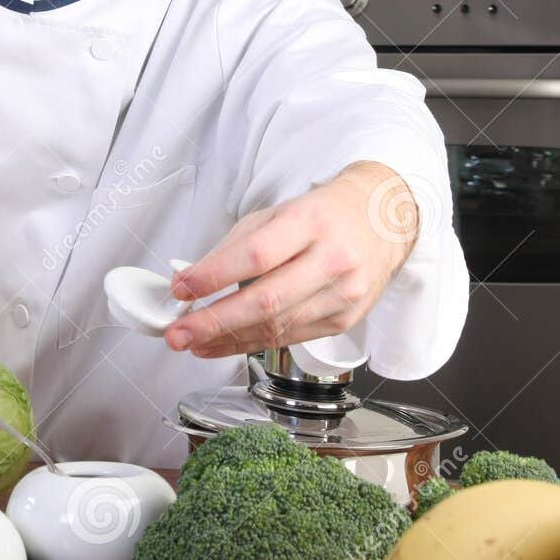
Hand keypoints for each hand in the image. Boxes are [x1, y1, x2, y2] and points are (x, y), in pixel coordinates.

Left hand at [163, 161, 416, 358]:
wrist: (382, 223)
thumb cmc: (322, 216)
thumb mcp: (275, 214)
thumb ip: (232, 247)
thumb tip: (189, 280)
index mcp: (309, 223)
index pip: (256, 255)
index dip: (214, 276)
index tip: (180, 289)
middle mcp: (332, 260)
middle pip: (266, 301)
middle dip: (214, 322)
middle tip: (177, 334)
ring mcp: (343, 295)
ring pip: (277, 328)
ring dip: (227, 341)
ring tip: (193, 342)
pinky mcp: (345, 321)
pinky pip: (291, 339)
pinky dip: (252, 345)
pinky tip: (225, 345)